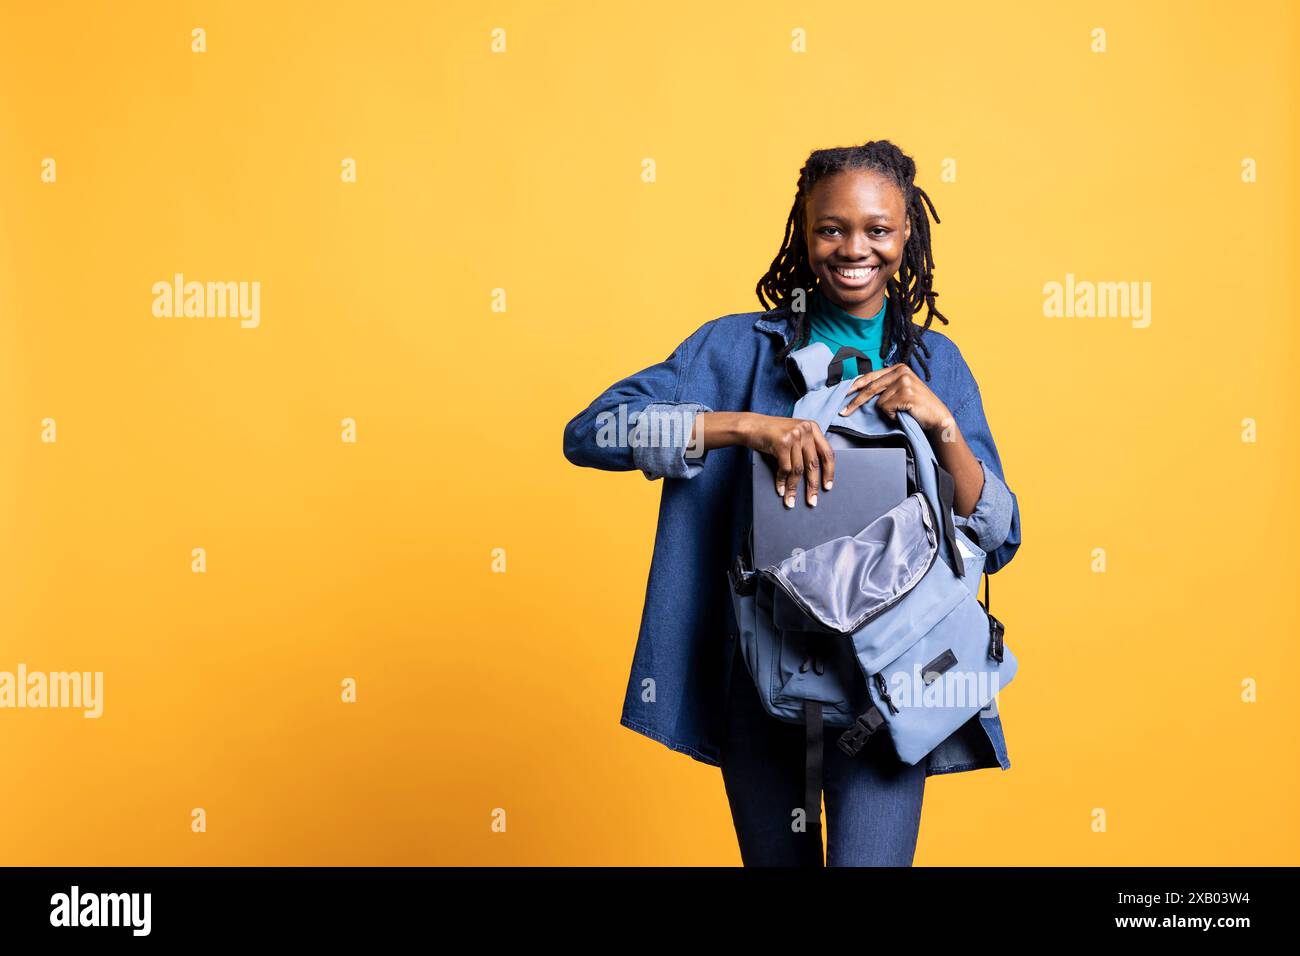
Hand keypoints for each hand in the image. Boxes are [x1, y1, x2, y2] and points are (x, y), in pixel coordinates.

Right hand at [740, 414, 834, 508]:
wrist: (749, 426)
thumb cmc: (770, 433)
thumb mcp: (794, 434)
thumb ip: (805, 445)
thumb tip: (815, 473)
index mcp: (812, 427)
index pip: (827, 453)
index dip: (829, 472)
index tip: (827, 486)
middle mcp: (805, 430)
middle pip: (813, 464)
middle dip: (813, 486)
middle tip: (812, 501)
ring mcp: (794, 435)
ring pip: (798, 469)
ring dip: (793, 488)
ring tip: (791, 500)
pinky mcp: (782, 443)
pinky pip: (785, 469)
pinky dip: (782, 482)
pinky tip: (780, 489)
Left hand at [837, 364, 954, 433]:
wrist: (937, 417)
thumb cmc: (917, 406)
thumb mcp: (901, 390)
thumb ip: (886, 386)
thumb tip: (861, 390)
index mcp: (898, 367)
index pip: (871, 376)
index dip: (856, 385)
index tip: (844, 393)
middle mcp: (901, 371)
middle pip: (870, 387)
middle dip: (855, 402)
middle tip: (843, 412)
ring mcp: (904, 381)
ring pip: (879, 401)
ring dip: (887, 411)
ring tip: (901, 412)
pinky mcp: (906, 393)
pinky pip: (886, 408)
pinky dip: (892, 415)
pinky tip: (904, 414)